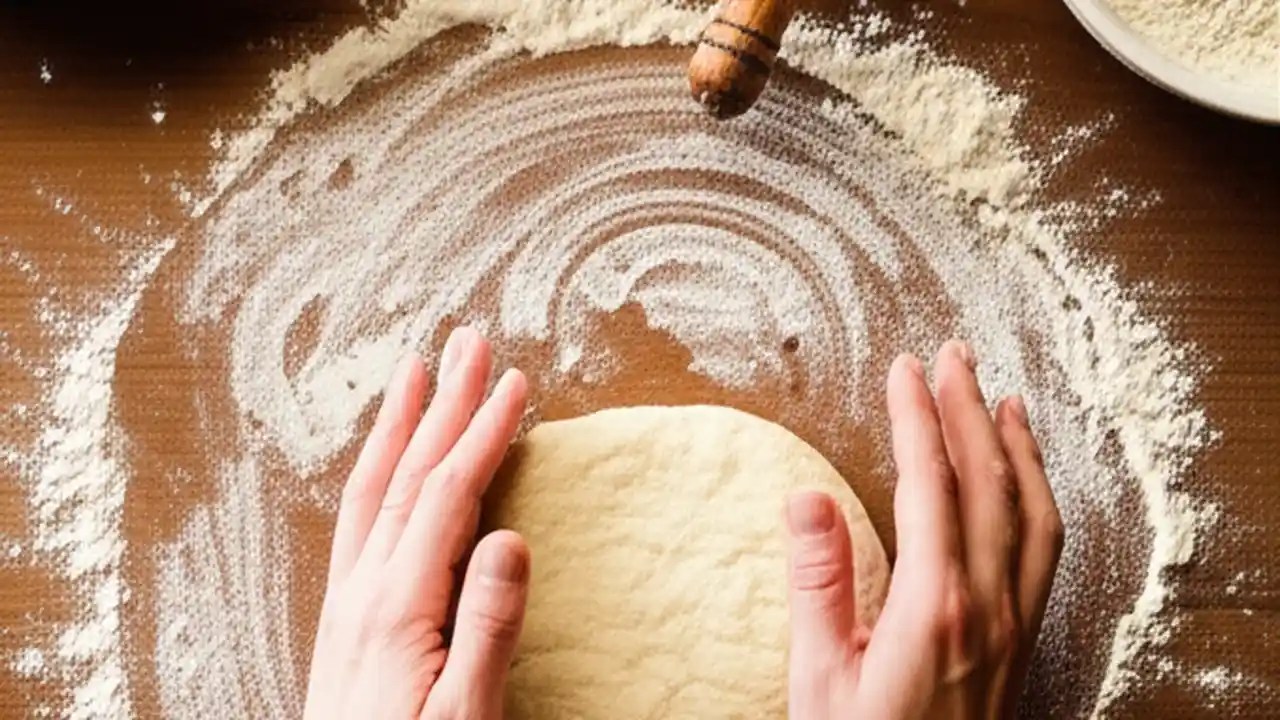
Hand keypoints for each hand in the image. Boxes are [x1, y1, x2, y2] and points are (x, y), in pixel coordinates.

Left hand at [305, 328, 529, 719]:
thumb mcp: (468, 714)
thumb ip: (485, 624)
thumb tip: (508, 536)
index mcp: (399, 604)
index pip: (448, 494)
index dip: (482, 433)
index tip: (515, 383)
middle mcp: (365, 588)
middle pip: (408, 473)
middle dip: (443, 402)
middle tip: (467, 340)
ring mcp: (348, 600)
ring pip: (375, 489)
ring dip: (400, 425)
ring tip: (417, 372)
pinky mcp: (345, 618)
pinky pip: (358, 520)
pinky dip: (377, 473)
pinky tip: (385, 465)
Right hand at [787, 340, 1063, 718]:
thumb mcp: (820, 678)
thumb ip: (819, 584)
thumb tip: (807, 498)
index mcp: (934, 607)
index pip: (930, 485)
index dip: (917, 418)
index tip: (905, 369)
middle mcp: (987, 606)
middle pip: (987, 482)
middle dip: (969, 408)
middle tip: (951, 353)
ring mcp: (1014, 622)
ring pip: (1031, 510)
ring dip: (1015, 445)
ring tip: (1000, 395)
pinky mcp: (1022, 638)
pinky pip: (1045, 548)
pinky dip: (1038, 496)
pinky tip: (1023, 477)